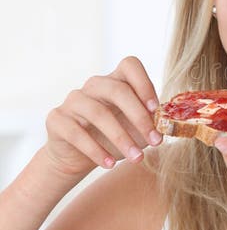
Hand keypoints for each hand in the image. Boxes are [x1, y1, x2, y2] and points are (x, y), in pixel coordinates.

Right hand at [44, 56, 162, 176]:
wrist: (79, 158)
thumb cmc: (114, 138)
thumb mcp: (136, 130)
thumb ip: (151, 123)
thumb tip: (167, 124)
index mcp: (115, 81)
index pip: (130, 65)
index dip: (144, 84)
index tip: (156, 109)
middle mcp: (93, 86)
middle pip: (117, 90)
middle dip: (139, 117)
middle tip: (155, 142)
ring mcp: (73, 100)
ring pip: (98, 113)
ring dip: (121, 138)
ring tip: (136, 158)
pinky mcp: (57, 119)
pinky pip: (77, 133)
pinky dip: (96, 151)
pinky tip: (109, 164)